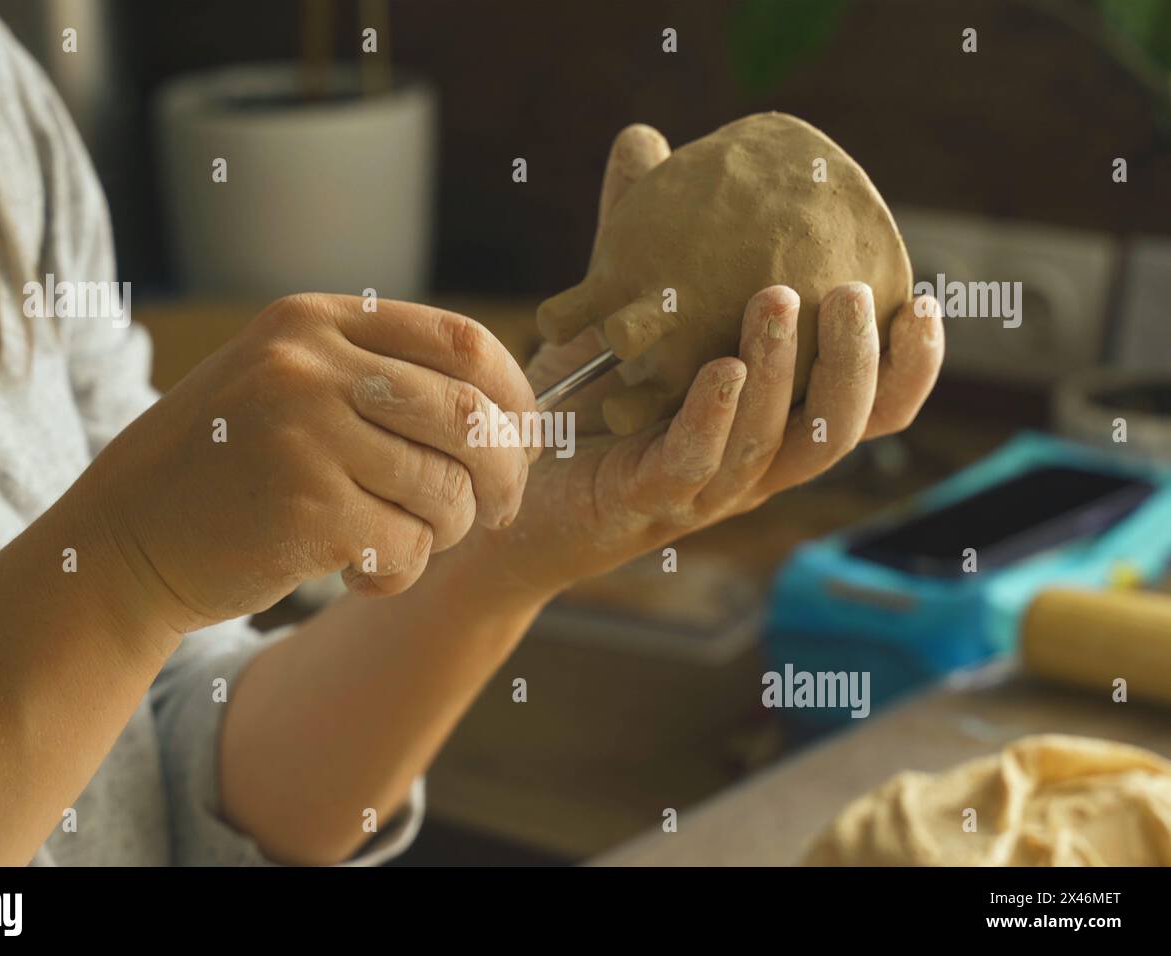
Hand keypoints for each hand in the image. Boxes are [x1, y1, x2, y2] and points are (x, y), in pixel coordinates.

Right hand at [81, 293, 535, 631]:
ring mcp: (303, 434)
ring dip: (445, 532)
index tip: (524, 444)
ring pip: (445, 489)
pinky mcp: (303, 510)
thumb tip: (513, 415)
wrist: (121, 541)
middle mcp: (309, 365)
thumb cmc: (225, 467)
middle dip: (504, 476)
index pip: (461, 341)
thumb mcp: (289, 386)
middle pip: (470, 416)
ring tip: (401, 540)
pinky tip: (356, 572)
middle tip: (496, 512)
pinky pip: (407, 547)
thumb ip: (381, 378)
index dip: (515, 398)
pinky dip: (400, 572)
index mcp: (313, 321)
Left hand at [458, 124, 943, 600]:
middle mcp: (754, 463)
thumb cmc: (584, 395)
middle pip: (841, 431)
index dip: (911, 367)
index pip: (870, 412)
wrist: (512, 473)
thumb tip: (646, 138)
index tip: (926, 303)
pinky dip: (715, 414)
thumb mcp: (627, 310)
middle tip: (851, 291)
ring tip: (781, 301)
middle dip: (858, 360)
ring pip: (776, 448)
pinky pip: (696, 463)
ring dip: (786, 372)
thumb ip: (643, 235)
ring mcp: (705, 488)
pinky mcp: (649, 498)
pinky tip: (720, 366)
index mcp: (772, 421)